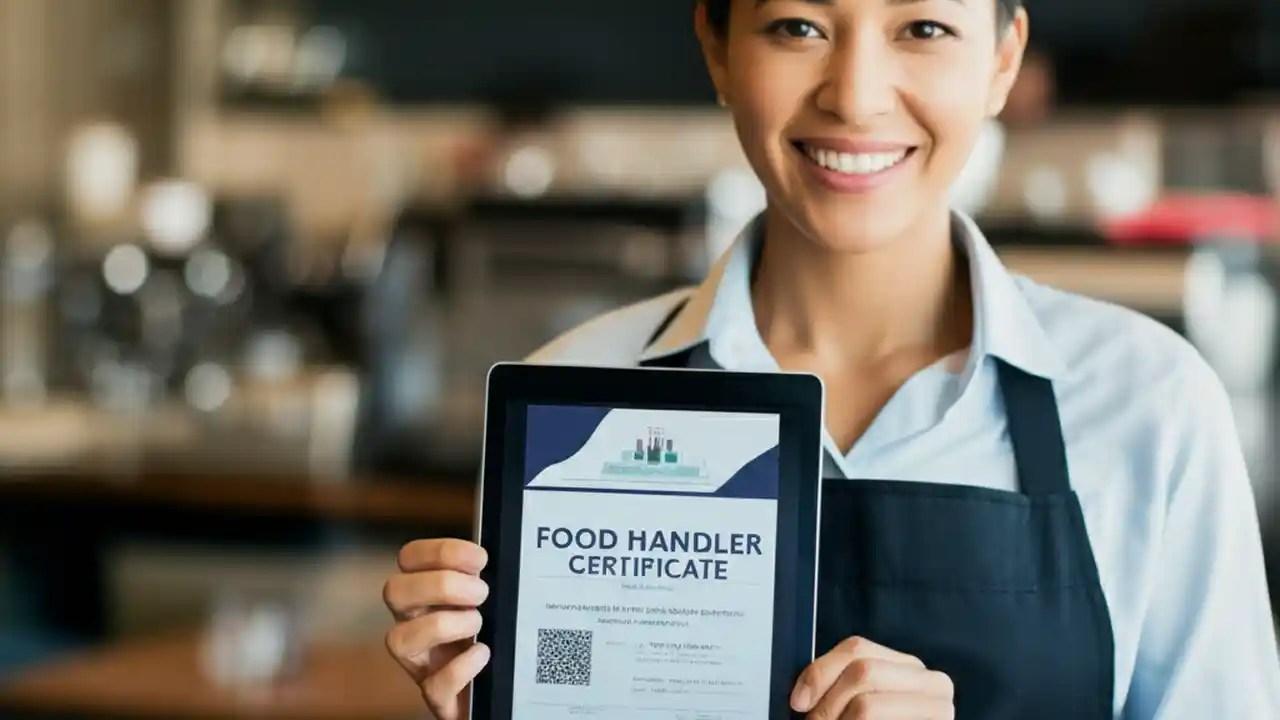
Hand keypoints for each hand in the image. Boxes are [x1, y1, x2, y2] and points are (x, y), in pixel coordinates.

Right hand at [384, 538, 490, 719]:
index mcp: (423, 593)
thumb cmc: (489, 634)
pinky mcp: (437, 697)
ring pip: (399, 639)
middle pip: (394, 591)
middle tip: (480, 593)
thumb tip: (498, 555)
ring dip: (445, 624)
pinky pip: (434, 685)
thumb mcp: (486, 599)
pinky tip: (482, 654)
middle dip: (441, 585)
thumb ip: (480, 579)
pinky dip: (461, 667)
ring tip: (478, 624)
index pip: (409, 557)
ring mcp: (419, 662)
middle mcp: (411, 623)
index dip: (441, 551)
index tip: (479, 559)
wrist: (495, 689)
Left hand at [791, 636, 953, 719]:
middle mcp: (933, 682)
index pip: (856, 648)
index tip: (798, 701)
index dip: (819, 672)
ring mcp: (939, 709)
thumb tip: (802, 694)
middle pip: (862, 671)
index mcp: (910, 667)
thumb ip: (844, 688)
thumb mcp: (861, 701)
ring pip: (865, 705)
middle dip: (827, 703)